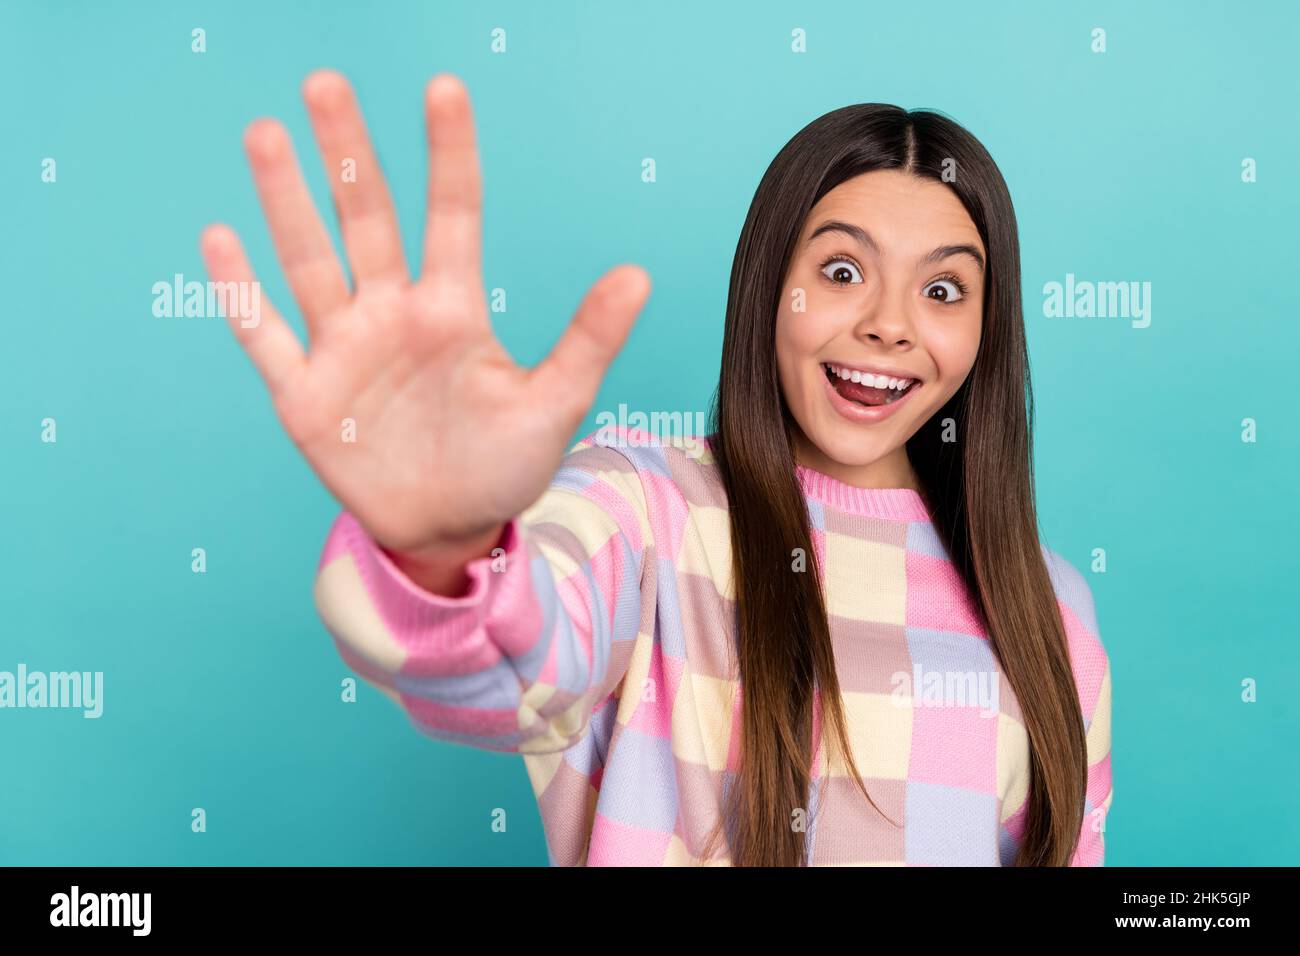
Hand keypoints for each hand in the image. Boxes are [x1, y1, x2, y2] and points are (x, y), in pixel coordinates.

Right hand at [199, 70, 650, 557]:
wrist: (448, 531)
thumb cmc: (504, 466)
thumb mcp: (554, 404)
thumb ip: (587, 340)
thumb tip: (639, 273)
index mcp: (452, 309)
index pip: (452, 214)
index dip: (449, 154)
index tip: (444, 89)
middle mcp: (393, 314)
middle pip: (366, 219)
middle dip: (347, 154)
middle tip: (327, 83)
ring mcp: (343, 349)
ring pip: (310, 262)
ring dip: (286, 202)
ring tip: (265, 134)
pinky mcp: (304, 395)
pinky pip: (266, 336)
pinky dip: (242, 293)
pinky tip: (220, 237)